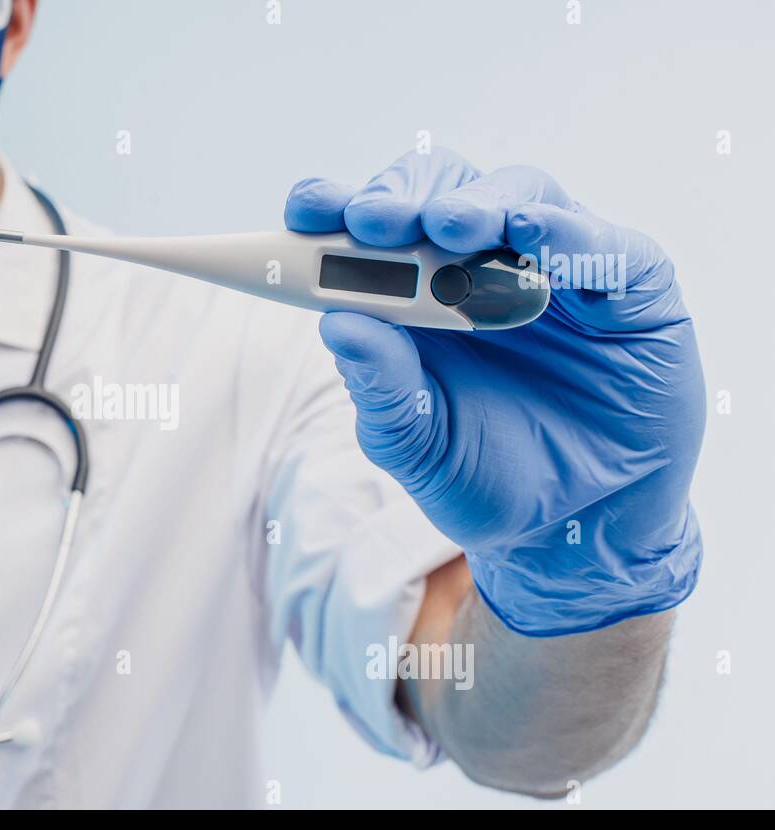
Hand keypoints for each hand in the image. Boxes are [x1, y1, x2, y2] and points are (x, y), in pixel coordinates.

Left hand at [285, 148, 704, 635]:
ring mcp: (557, 267)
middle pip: (438, 191)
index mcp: (414, 294)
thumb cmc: (488, 477)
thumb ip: (380, 388)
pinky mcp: (631, 285)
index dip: (335, 207)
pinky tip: (530, 235)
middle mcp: (482, 264)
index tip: (305, 211)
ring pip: (517, 195)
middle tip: (375, 220)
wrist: (581, 530)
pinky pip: (602, 243)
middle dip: (403, 196)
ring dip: (478, 204)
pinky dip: (565, 233)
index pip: (368, 228)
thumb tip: (334, 324)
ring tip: (449, 228)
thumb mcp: (419, 445)